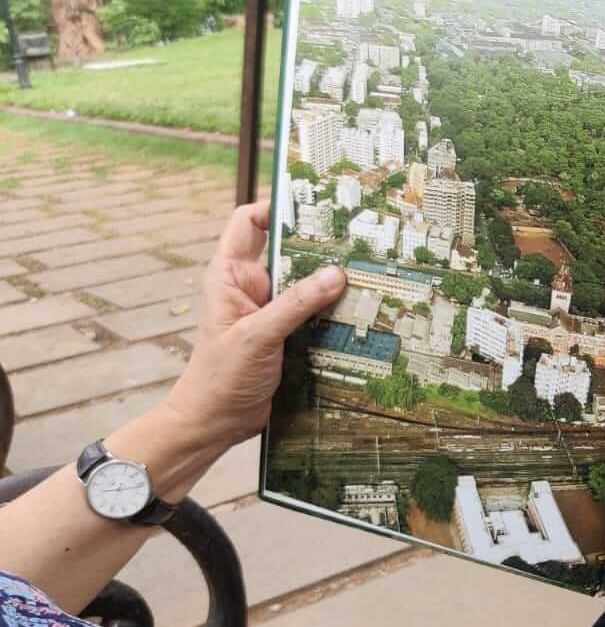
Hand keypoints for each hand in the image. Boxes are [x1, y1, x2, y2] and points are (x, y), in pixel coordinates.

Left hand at [165, 198, 345, 450]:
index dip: (275, 206)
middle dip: (319, 243)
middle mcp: (252, 287)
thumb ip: (295, 303)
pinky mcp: (288, 333)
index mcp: (231, 275)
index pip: (248, 222)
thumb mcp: (257, 336)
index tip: (312, 203)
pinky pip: (315, 312)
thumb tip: (337, 274)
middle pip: (288, 250)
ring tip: (367, 269)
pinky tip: (361, 308)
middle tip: (355, 235)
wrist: (215, 422)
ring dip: (332, 280)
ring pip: (307, 282)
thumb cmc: (220, 377)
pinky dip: (335, 309)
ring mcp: (272, 310)